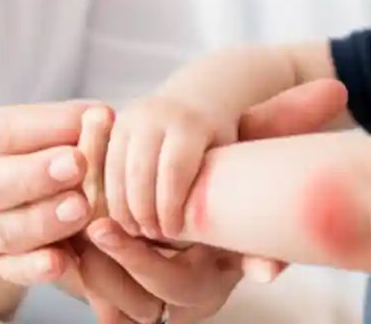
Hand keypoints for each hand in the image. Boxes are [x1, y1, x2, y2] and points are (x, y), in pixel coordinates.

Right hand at [0, 100, 97, 314]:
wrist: (8, 207)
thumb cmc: (34, 153)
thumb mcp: (43, 132)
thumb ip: (69, 124)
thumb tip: (102, 116)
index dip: (42, 128)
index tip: (83, 123)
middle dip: (36, 175)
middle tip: (78, 165)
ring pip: (3, 230)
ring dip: (42, 221)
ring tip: (80, 209)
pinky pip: (12, 270)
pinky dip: (35, 268)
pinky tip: (61, 261)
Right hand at [85, 78, 350, 321]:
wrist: (203, 93)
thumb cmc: (228, 144)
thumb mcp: (243, 169)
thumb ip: (254, 221)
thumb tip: (266, 276)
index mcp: (193, 123)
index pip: (174, 172)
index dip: (170, 210)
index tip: (173, 237)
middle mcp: (159, 113)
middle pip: (140, 171)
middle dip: (142, 212)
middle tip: (151, 240)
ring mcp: (133, 115)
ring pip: (116, 168)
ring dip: (121, 205)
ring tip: (136, 233)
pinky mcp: (116, 122)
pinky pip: (104, 162)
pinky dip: (109, 192)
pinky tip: (122, 216)